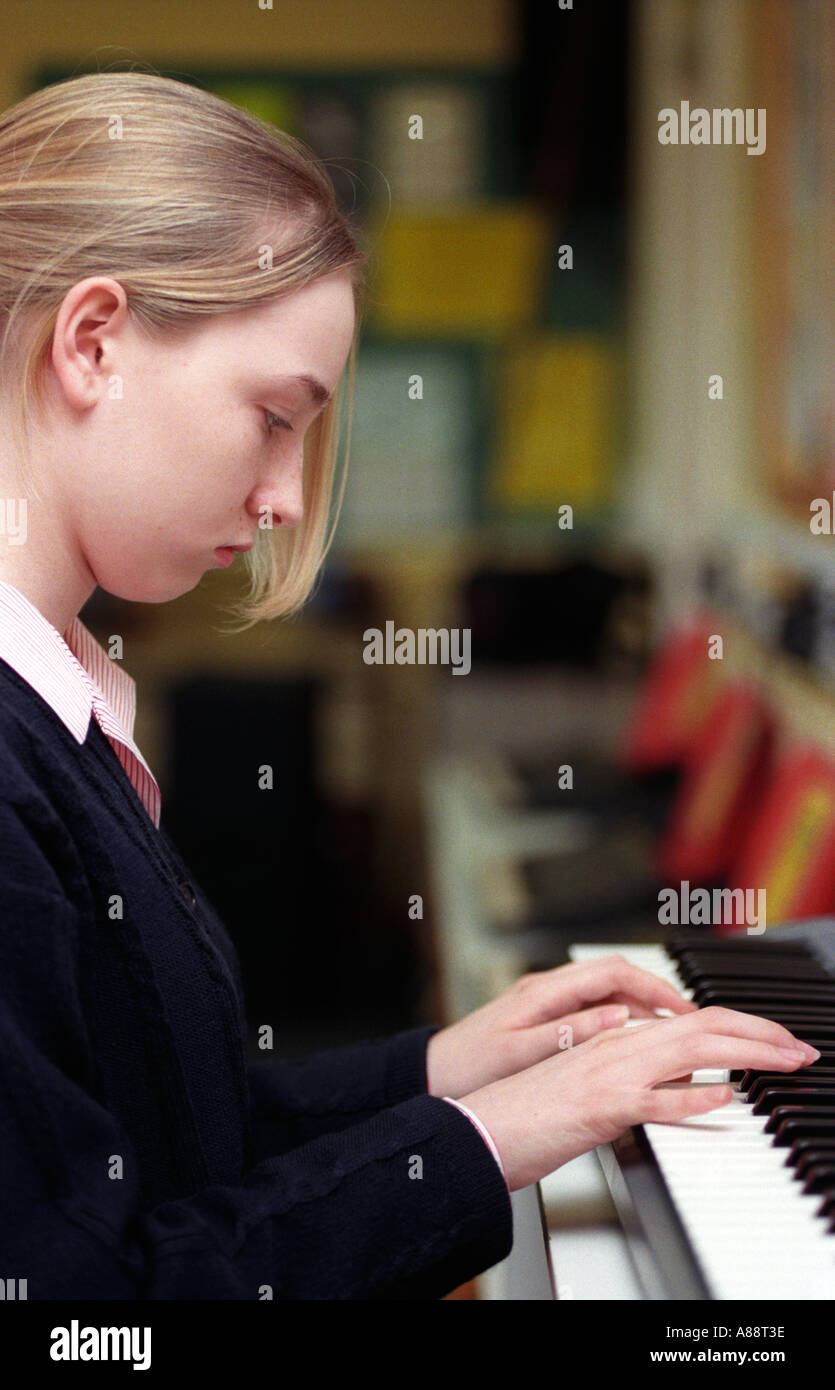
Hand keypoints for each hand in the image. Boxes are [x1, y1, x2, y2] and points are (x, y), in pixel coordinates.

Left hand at [426, 953, 697, 1097]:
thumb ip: (571, 1032)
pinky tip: (634, 1046)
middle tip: (690, 1021)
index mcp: (545, 991)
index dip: (654, 986)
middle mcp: (548, 990)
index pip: (613, 972)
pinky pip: (594, 1013)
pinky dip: (621, 1025)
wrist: (432, 1076)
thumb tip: (619, 1016)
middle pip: (617, 979)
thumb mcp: (521, 1052)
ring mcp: (547, 1005)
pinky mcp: (544, 1022)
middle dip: (657, 996)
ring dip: (642, 1010)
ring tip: (673, 1037)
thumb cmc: (468, 1067)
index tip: (685, 1007)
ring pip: (607, 995)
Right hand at [458, 1005, 819, 1189]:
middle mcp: (614, 1044)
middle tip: (797, 1048)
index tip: (772, 1039)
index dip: (738, 1023)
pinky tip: (725, 1095)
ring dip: (748, 1052)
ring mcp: (609, 1072)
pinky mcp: (601, 1105)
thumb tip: (678, 1074)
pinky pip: (656, 1097)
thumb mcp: (586, 1082)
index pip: (688, 1017)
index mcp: (611, 1035)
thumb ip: (629, 1070)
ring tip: (784, 1061)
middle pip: (701, 1023)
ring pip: (690, 1047)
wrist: (478, 1127)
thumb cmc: (524, 1110)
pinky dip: (695, 1094)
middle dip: (760, 1032)